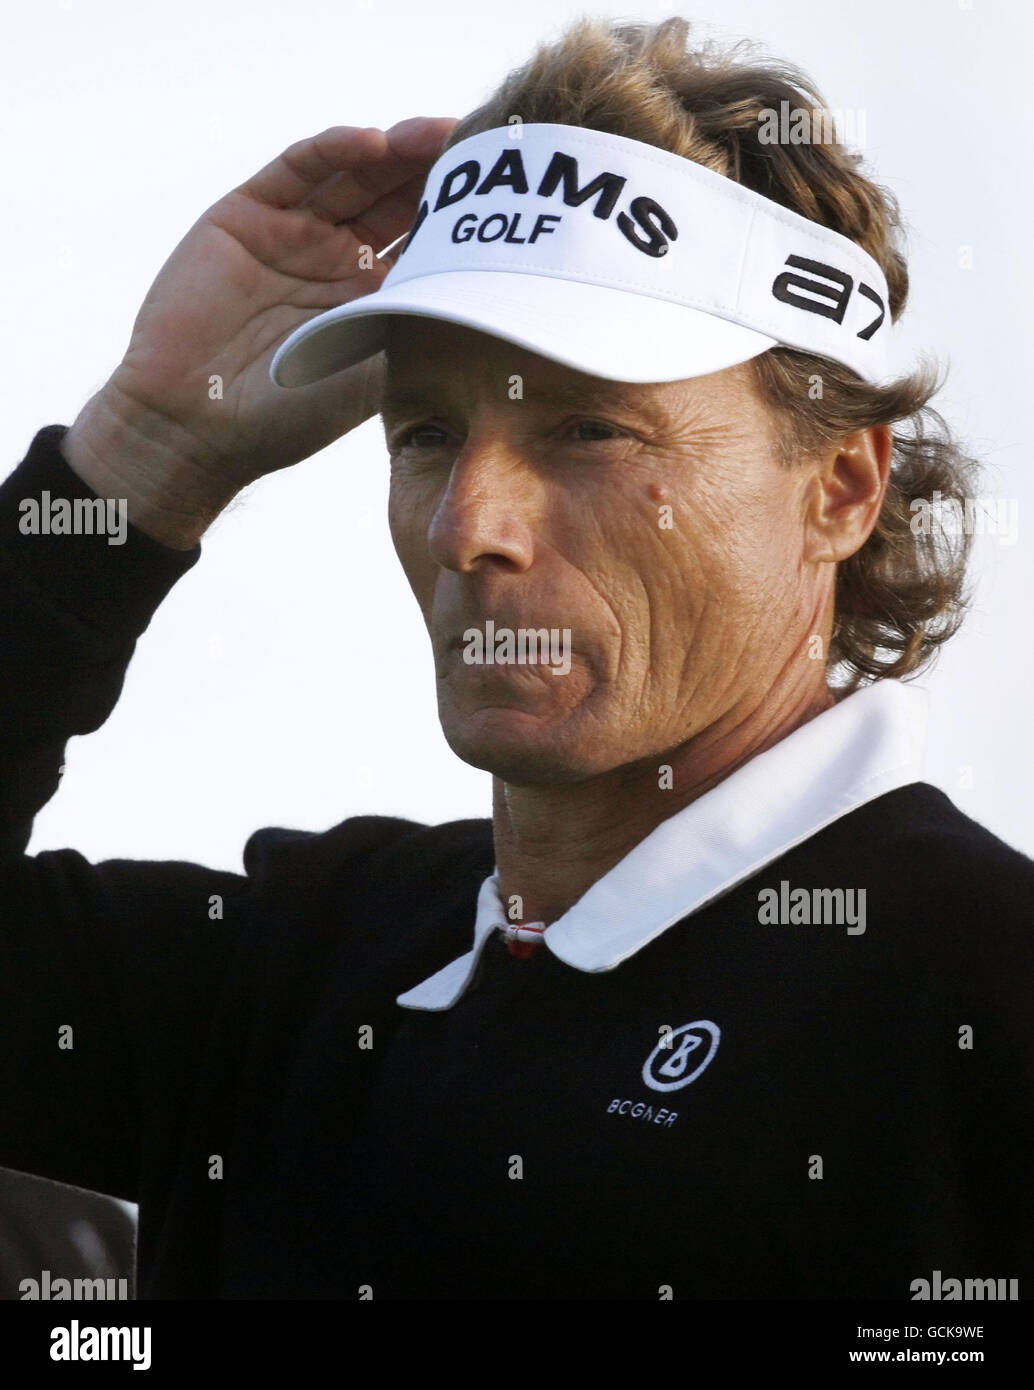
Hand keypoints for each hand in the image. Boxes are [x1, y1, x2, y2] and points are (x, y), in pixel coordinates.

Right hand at [63, 118, 456, 543]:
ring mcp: (295, 231)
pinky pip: (299, 167)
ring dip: (400, 150)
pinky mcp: (248, 213)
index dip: (466, 217)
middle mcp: (338, 258)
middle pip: (399, 196)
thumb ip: (419, 329)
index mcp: (375, 298)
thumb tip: (496, 300)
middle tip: (488, 150)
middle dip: (441, 171)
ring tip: (440, 136)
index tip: (515, 202)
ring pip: (357, 173)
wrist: (196, 427)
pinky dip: (336, 149)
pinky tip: (374, 143)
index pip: (429, 240)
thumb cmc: (288, 417)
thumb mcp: (374, 374)